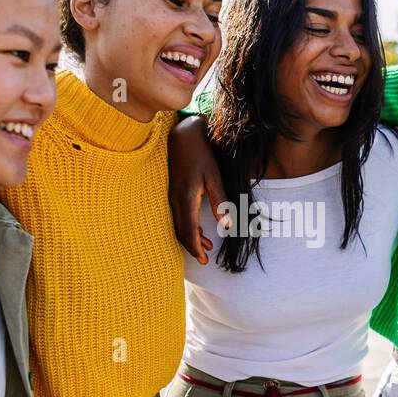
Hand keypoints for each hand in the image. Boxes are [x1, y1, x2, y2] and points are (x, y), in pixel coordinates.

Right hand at [167, 116, 229, 263]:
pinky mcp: (172, 192)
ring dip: (191, 237)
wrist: (183, 136)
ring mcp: (171, 196)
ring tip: (206, 244)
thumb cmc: (201, 154)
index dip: (196, 248)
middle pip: (180, 232)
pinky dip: (187, 226)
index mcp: (186, 198)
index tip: (204, 260)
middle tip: (205, 259)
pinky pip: (177, 216)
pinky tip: (198, 227)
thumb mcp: (214, 176)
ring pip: (178, 225)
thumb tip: (226, 224)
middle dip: (192, 247)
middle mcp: (175, 200)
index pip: (188, 231)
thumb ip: (220, 201)